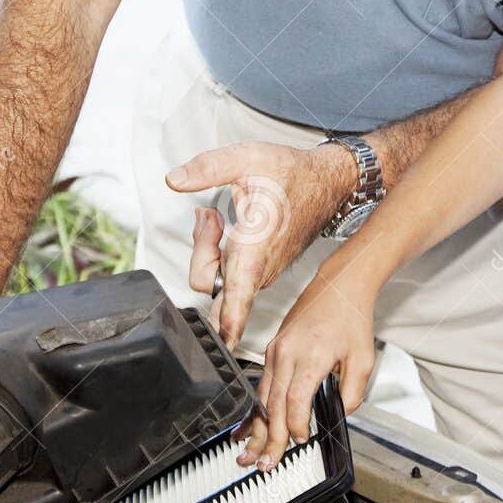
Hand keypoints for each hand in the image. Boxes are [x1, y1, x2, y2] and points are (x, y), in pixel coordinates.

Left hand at [166, 141, 355, 348]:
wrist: (327, 183)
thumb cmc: (293, 172)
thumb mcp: (249, 158)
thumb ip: (209, 167)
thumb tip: (175, 179)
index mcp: (255, 247)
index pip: (238, 298)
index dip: (228, 325)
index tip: (222, 345)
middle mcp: (258, 268)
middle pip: (209, 284)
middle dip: (200, 250)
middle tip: (209, 216)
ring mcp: (260, 272)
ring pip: (218, 278)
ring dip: (209, 249)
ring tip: (218, 217)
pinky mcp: (261, 269)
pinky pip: (229, 274)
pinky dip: (220, 252)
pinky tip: (226, 226)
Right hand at [233, 264, 375, 469]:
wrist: (339, 286)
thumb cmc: (352, 319)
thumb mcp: (363, 360)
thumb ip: (352, 393)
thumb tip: (339, 414)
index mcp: (310, 357)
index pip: (295, 402)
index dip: (296, 427)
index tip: (301, 440)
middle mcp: (287, 353)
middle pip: (273, 405)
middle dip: (269, 438)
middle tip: (265, 465)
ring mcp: (276, 350)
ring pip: (262, 397)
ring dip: (256, 428)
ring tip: (249, 454)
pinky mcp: (273, 349)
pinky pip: (261, 384)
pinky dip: (256, 408)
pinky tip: (247, 426)